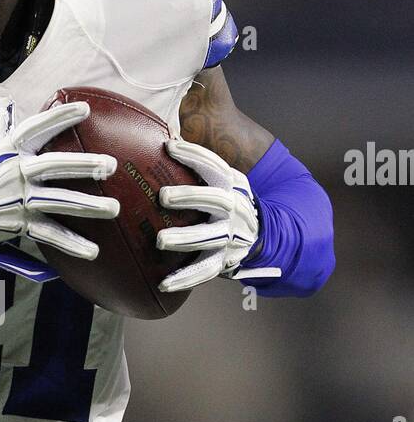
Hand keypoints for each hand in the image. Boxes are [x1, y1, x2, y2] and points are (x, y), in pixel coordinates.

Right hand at [0, 98, 119, 273]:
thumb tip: (4, 102)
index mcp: (7, 147)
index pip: (37, 127)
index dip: (61, 116)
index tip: (86, 109)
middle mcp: (16, 171)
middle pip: (56, 166)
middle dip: (85, 165)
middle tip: (112, 166)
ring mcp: (19, 199)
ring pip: (59, 201)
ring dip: (88, 206)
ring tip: (114, 208)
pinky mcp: (18, 223)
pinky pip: (49, 234)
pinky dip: (70, 244)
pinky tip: (93, 250)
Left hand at [156, 137, 259, 291]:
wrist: (263, 236)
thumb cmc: (228, 203)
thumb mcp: (222, 181)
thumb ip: (197, 166)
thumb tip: (158, 138)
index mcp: (232, 185)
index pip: (214, 166)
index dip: (194, 155)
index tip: (169, 146)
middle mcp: (234, 208)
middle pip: (215, 200)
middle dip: (190, 196)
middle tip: (164, 196)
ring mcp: (231, 236)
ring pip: (209, 237)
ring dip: (185, 239)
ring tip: (161, 240)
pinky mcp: (225, 260)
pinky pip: (205, 270)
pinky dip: (185, 278)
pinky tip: (164, 283)